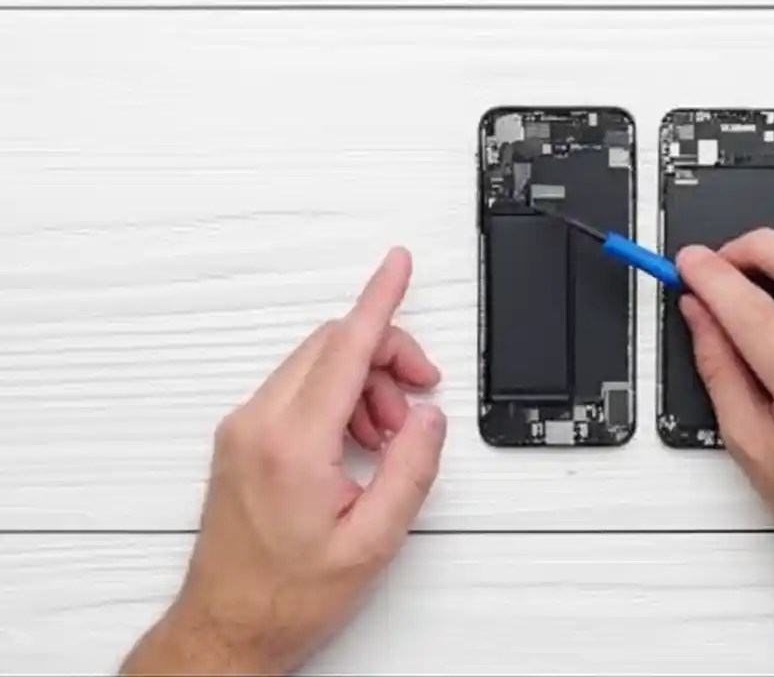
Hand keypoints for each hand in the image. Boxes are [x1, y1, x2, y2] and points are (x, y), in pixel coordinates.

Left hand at [122, 248, 446, 675]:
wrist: (229, 625)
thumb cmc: (286, 595)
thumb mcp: (373, 541)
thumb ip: (409, 468)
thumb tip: (427, 418)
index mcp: (293, 445)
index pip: (345, 348)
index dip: (380, 300)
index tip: (399, 266)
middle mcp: (258, 425)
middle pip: (331, 347)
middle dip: (386, 354)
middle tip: (420, 390)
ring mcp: (244, 430)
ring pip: (315, 365)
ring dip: (363, 382)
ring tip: (388, 436)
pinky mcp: (241, 439)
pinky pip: (297, 391)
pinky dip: (337, 400)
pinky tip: (359, 441)